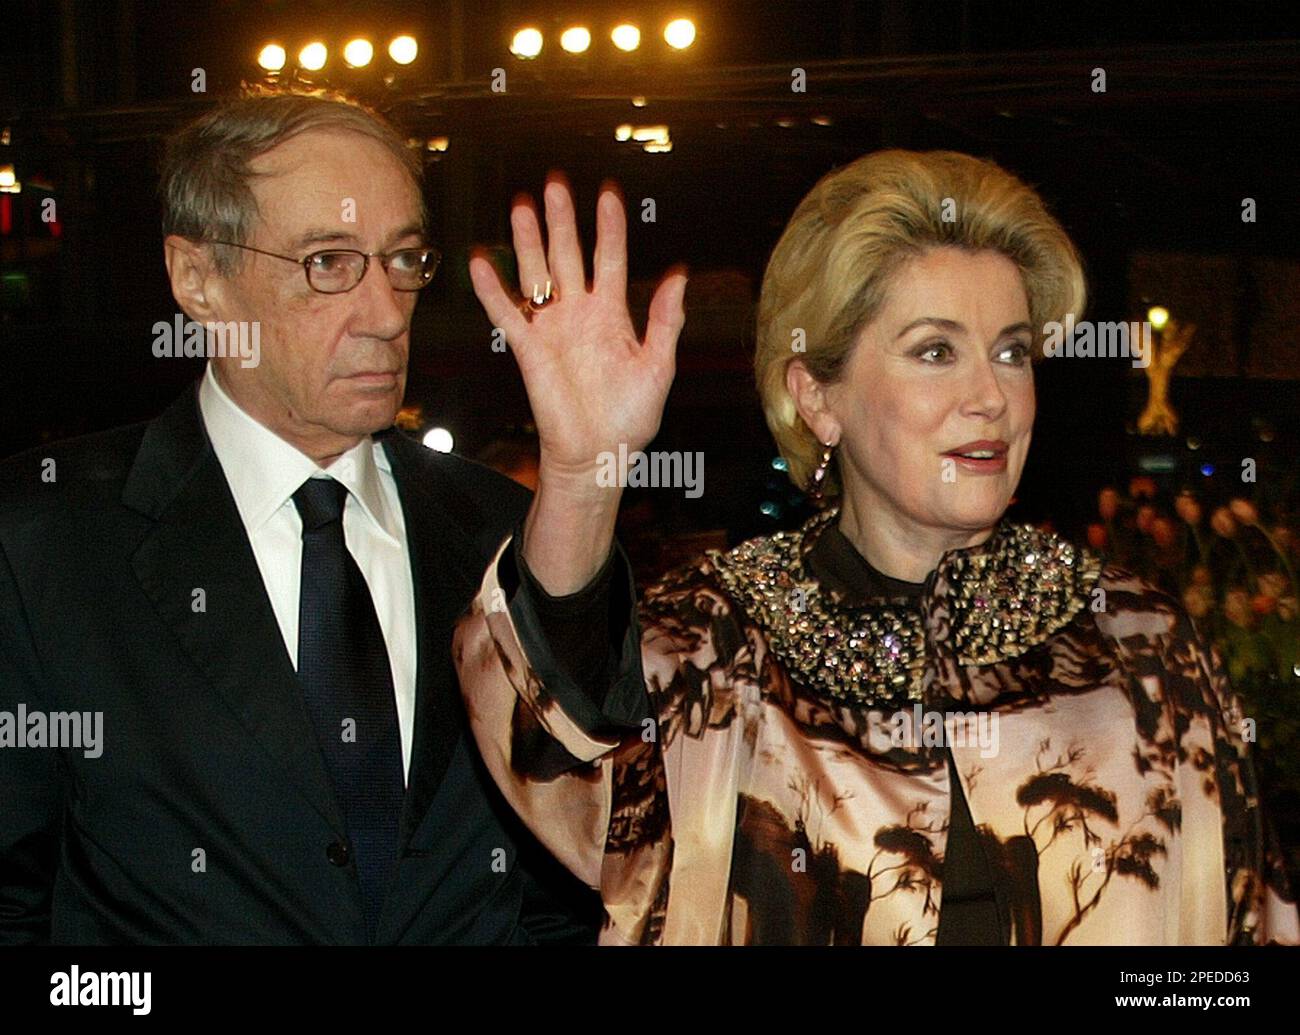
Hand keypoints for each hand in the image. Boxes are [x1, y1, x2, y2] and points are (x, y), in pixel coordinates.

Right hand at [469, 173, 686, 490]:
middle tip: (555, 182)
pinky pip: (507, 313)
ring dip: (528, 240)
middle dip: (562, 218)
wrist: (599, 453)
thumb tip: (679, 273)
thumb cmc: (631, 416)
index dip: (609, 225)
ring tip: (521, 205)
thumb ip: (666, 320)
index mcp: (613, 313)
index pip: (611, 257)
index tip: (608, 190)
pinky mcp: (528, 349)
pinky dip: (493, 289)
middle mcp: (580, 312)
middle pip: (568, 254)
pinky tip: (482, 261)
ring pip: (537, 273)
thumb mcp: (658, 366)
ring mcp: (552, 328)